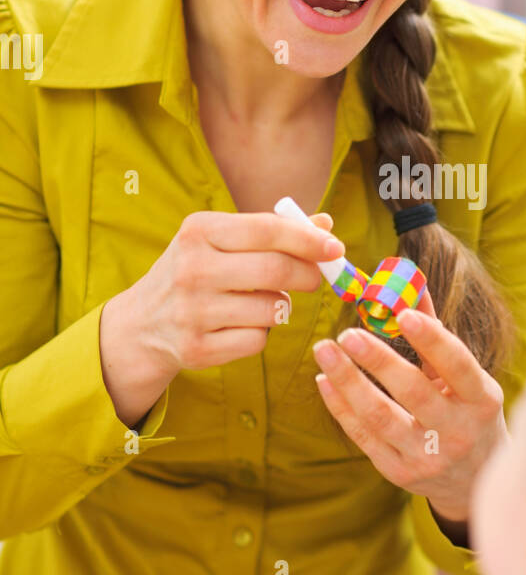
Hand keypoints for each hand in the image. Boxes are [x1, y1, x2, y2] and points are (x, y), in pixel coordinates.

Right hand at [99, 209, 342, 427]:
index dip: (308, 239)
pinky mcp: (197, 348)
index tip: (335, 248)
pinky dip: (263, 333)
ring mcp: (192, 311)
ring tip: (264, 302)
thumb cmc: (196, 272)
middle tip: (314, 279)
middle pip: (276, 271)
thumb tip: (326, 226)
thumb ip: (272, 231)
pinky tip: (243, 325)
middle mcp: (192, 269)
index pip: (267, 229)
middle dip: (307, 275)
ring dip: (282, 307)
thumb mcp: (221, 241)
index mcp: (198, 231)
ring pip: (272, 309)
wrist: (142, 325)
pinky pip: (258, 340)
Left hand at [312, 296, 507, 524]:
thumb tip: (409, 284)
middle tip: (347, 333)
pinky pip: (363, 437)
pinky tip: (325, 380)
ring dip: (348, 381)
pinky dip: (340, 407)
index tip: (403, 314)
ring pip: (380, 417)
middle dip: (378, 361)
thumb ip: (436, 335)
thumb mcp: (467, 379)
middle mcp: (457, 432)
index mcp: (481, 401)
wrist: (474, 479)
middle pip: (414, 393)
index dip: (432, 340)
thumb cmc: (468, 414)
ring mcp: (428, 457)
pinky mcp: (400, 473)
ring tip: (324, 350)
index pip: (458, 366)